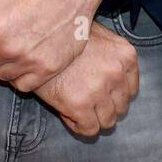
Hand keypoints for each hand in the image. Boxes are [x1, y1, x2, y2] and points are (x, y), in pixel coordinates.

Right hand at [35, 20, 138, 136]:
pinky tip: (65, 111)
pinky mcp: (80, 104)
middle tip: (83, 97)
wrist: (30, 39)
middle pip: (121, 107)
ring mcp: (99, 89)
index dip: (112, 93)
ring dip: (92, 117)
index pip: (131, 89)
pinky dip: (78, 125)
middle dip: (103, 106)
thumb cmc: (59, 36)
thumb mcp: (92, 33)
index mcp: (125, 54)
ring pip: (108, 121)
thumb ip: (108, 52)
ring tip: (74, 104)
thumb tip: (110, 72)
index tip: (97, 90)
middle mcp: (116, 72)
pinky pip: (89, 129)